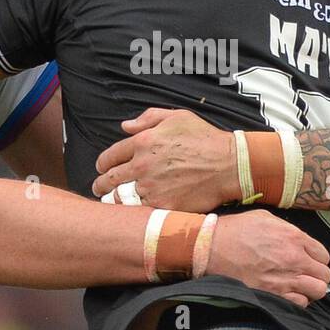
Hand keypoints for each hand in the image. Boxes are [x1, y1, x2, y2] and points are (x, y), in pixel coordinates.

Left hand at [93, 108, 238, 211]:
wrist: (230, 165)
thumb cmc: (206, 138)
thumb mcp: (177, 117)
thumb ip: (148, 118)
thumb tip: (125, 126)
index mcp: (143, 142)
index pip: (109, 156)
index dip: (101, 164)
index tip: (101, 168)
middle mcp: (142, 165)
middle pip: (108, 180)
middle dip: (100, 185)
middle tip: (99, 188)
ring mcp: (152, 188)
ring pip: (121, 200)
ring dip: (115, 201)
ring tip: (113, 202)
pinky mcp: (163, 206)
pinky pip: (141, 212)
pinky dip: (136, 213)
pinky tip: (134, 213)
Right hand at [207, 210, 329, 307]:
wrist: (213, 248)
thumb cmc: (236, 231)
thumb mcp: (266, 218)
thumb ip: (287, 229)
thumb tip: (298, 239)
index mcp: (294, 238)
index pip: (324, 256)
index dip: (317, 259)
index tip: (308, 261)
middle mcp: (295, 259)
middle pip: (324, 275)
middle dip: (317, 276)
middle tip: (305, 275)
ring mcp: (286, 279)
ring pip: (318, 291)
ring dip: (311, 290)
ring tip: (299, 287)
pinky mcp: (274, 295)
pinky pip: (301, 303)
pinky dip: (298, 301)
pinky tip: (287, 294)